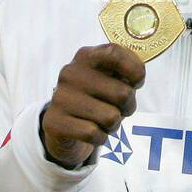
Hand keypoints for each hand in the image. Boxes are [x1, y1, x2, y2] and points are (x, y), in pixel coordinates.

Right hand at [41, 44, 144, 168]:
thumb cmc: (96, 99)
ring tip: (102, 121)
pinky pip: (94, 134)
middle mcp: (71, 73)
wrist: (62, 126)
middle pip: (123, 94)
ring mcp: (61, 97)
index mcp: (86, 57)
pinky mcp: (55, 122)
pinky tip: (91, 132)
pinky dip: (100, 138)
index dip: (134, 69)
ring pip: (111, 118)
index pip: (115, 53)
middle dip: (128, 107)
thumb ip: (126, 72)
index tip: (137, 82)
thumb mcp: (110, 79)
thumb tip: (136, 76)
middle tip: (118, 109)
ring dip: (113, 125)